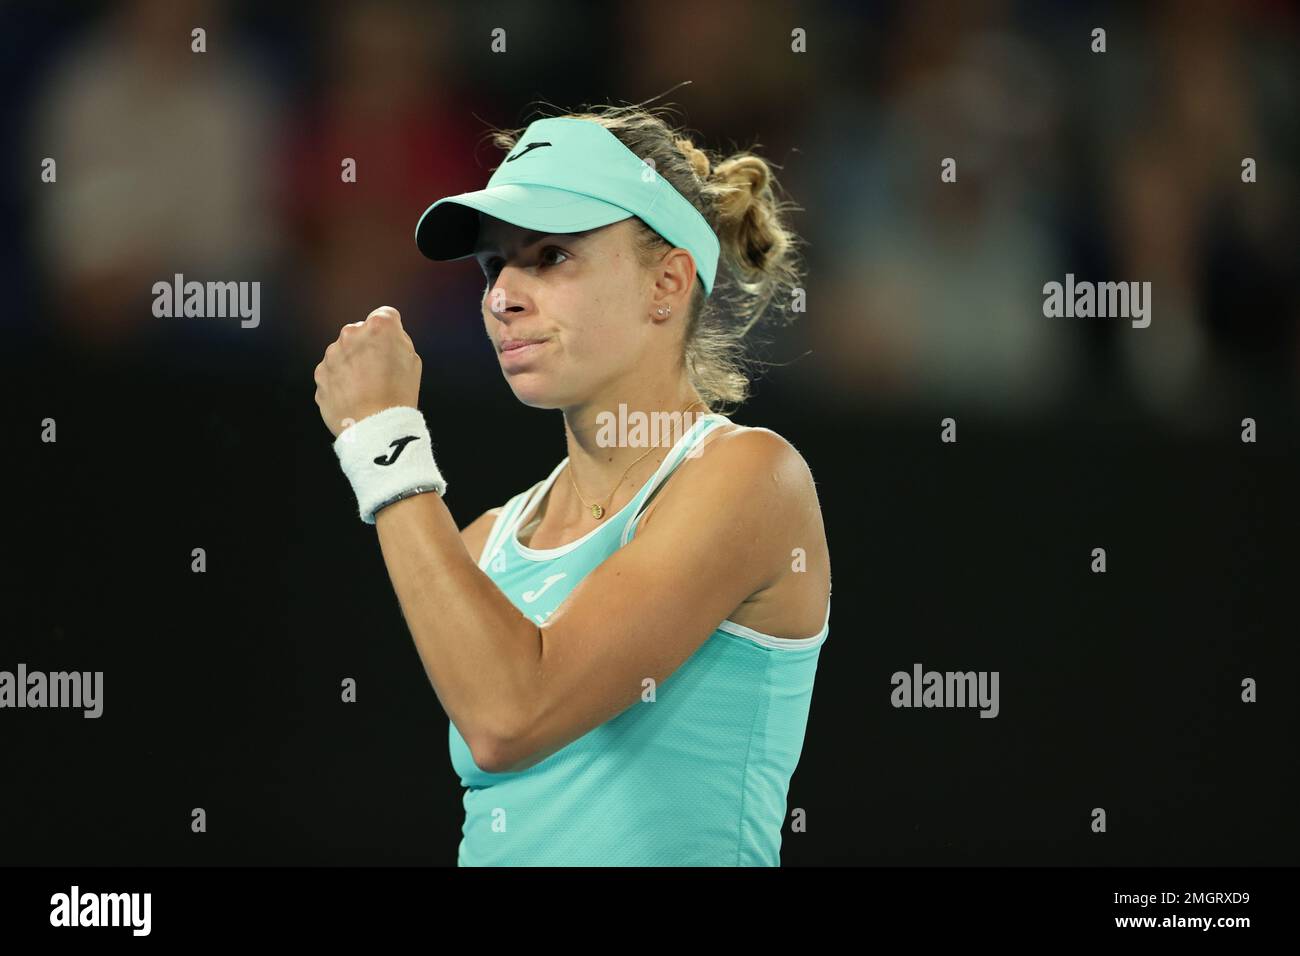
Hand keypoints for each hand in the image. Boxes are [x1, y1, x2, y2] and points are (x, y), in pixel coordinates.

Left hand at [314, 306, 421, 437]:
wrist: (375, 428)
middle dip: (367, 346)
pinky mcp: (320, 374)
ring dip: (352, 363)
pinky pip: (332, 372)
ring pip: (343, 352)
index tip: (392, 347)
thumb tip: (387, 338)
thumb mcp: (413, 361)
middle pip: (360, 333)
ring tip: (366, 388)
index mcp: (379, 327)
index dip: (391, 332)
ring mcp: (332, 354)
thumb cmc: (398, 396)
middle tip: (379, 372)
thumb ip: (398, 341)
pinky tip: (354, 396)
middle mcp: (351, 334)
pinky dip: (340, 380)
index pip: (385, 316)